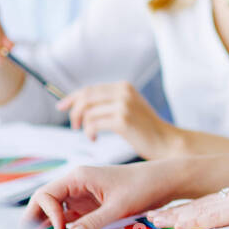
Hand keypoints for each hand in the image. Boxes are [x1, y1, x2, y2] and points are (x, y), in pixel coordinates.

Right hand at [23, 158, 192, 228]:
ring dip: (48, 228)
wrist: (163, 181)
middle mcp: (76, 185)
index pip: (46, 194)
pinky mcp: (91, 207)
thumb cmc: (142, 185)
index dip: (45, 213)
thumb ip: (94, 222)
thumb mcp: (118, 206)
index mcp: (79, 177)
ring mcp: (82, 197)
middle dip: (35, 221)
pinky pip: (71, 219)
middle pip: (45, 203)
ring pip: (56, 213)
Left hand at [56, 81, 178, 157]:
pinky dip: (89, 132)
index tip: (61, 106)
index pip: (90, 88)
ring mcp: (123, 105)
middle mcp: (123, 92)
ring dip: (83, 125)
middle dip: (74, 112)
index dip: (72, 97)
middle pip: (85, 97)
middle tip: (74, 126)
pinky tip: (94, 139)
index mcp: (124, 87)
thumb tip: (81, 103)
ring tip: (89, 134)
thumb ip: (110, 102)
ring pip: (88, 112)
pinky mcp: (122, 120)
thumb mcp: (129, 108)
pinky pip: (94, 124)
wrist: (166, 142)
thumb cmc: (146, 129)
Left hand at [147, 168, 228, 228]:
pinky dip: (194, 219)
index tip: (168, 216)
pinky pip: (214, 215)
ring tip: (154, 221)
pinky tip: (179, 224)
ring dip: (176, 215)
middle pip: (200, 205)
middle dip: (174, 212)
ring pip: (201, 208)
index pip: (210, 206)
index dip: (188, 211)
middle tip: (150, 218)